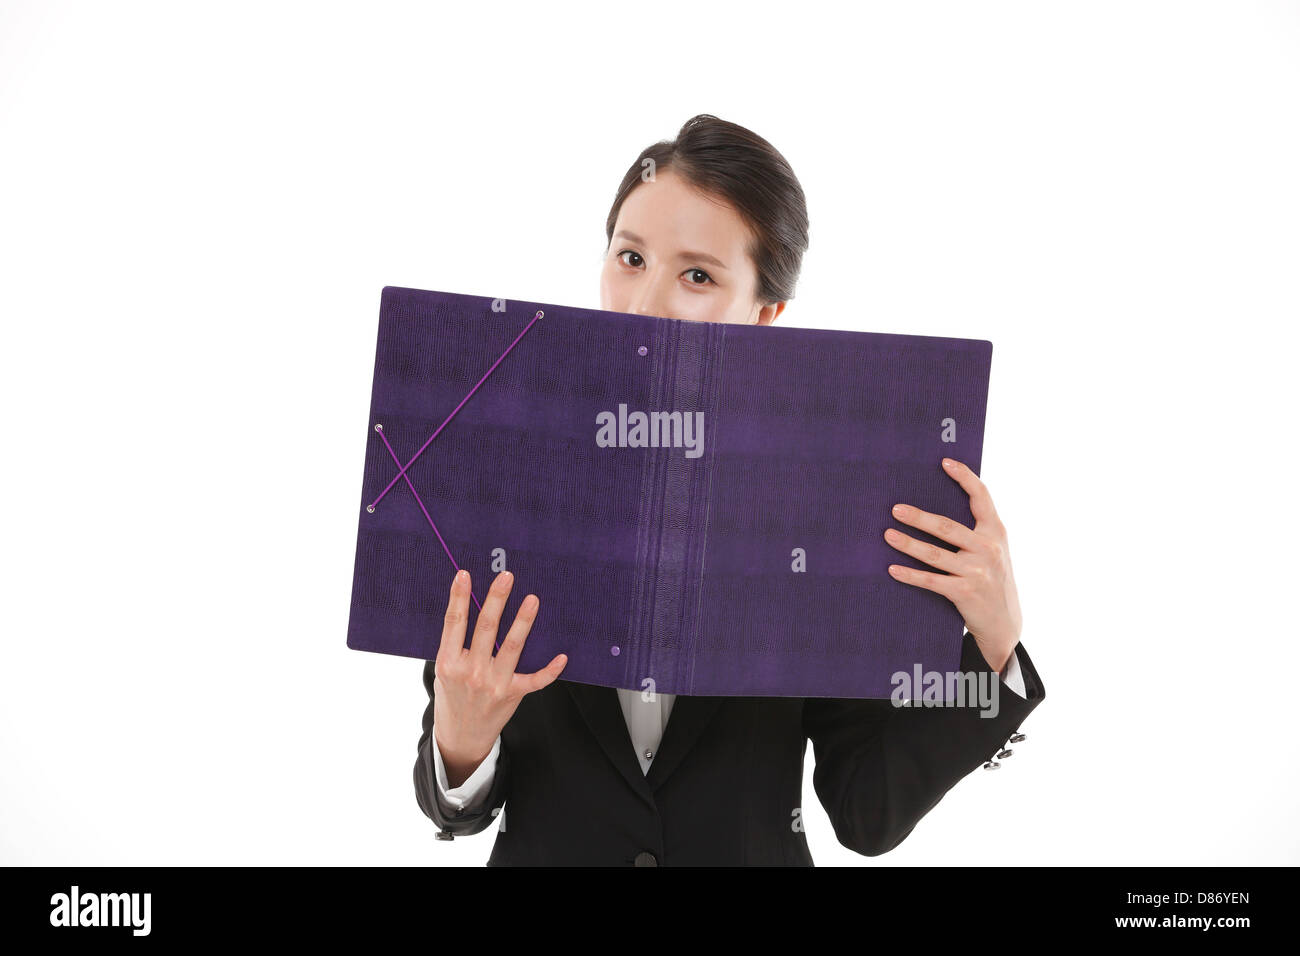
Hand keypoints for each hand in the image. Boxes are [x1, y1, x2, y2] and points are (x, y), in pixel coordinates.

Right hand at [433, 569, 566, 787]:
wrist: (460, 737)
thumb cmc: (453, 696)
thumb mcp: (444, 670)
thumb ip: (455, 644)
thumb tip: (469, 605)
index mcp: (448, 662)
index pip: (453, 623)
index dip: (458, 597)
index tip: (464, 574)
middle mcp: (470, 671)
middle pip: (485, 629)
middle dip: (496, 600)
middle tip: (506, 577)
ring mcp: (493, 684)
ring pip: (512, 647)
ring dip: (523, 622)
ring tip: (532, 599)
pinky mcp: (512, 694)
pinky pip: (535, 680)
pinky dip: (550, 670)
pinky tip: (562, 657)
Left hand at [882, 457, 1022, 672]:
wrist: (1005, 623)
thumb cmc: (992, 579)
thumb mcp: (993, 551)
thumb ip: (976, 531)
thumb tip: (937, 509)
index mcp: (996, 532)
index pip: (982, 498)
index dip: (964, 477)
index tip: (945, 462)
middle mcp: (988, 549)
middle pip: (947, 527)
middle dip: (919, 517)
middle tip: (895, 509)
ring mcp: (977, 572)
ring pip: (934, 554)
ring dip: (908, 544)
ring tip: (888, 534)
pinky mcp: (965, 593)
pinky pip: (931, 580)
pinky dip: (909, 575)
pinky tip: (892, 569)